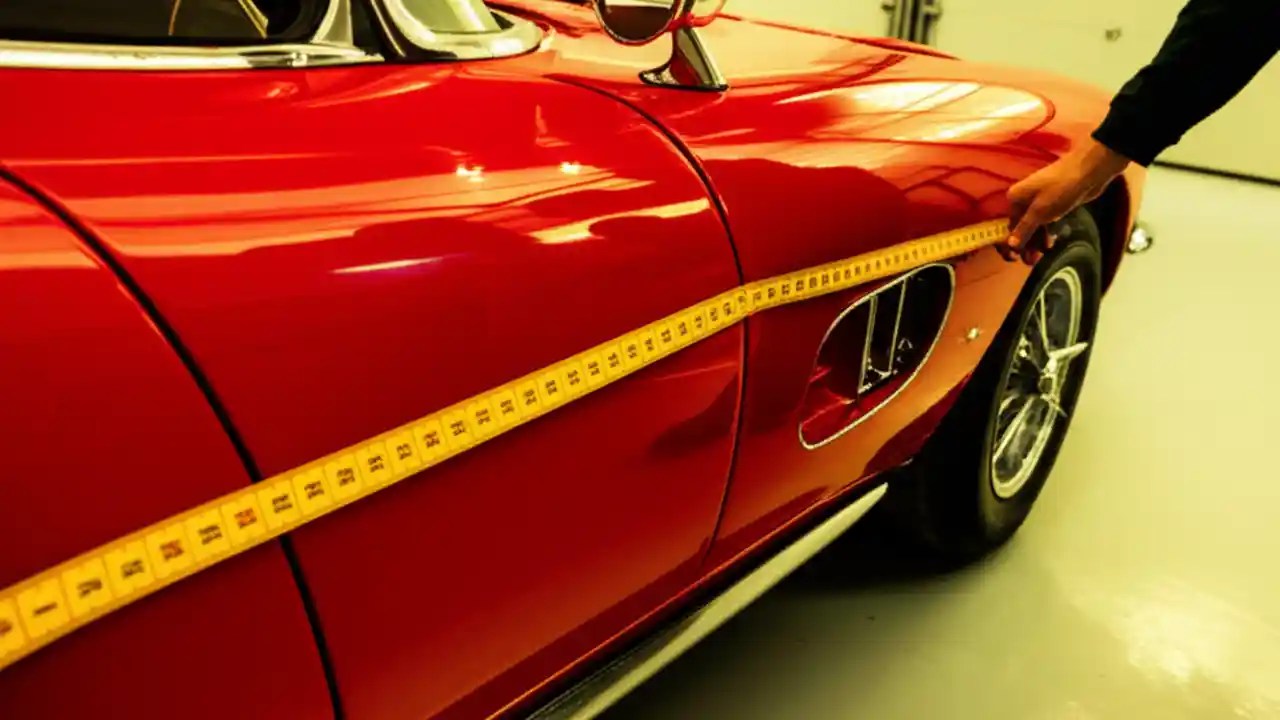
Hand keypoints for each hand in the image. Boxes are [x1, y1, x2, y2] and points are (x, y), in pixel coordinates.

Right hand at [1004, 139, 1131, 262]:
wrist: (1087, 172)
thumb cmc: (1060, 189)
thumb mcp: (1040, 212)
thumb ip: (1024, 229)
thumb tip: (1010, 245)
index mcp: (1015, 198)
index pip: (1009, 226)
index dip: (1011, 243)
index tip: (1015, 259)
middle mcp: (1024, 200)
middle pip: (1021, 227)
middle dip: (1025, 245)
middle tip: (1031, 262)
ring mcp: (1039, 202)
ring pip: (1034, 226)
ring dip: (1036, 241)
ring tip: (1042, 256)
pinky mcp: (1053, 204)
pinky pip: (1045, 223)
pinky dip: (1046, 234)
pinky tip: (1050, 244)